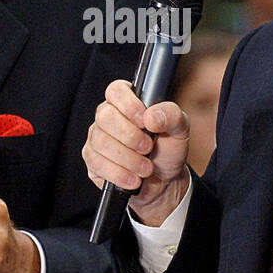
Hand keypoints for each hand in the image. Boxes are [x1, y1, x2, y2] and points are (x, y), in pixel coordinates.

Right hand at [82, 78, 190, 225]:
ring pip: (101, 142)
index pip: (116, 90)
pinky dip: (120, 174)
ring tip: (146, 168)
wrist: (163, 181)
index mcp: (128, 102)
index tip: (145, 121)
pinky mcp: (93, 160)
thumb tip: (152, 116)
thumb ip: (172, 115)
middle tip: (148, 148)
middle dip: (130, 136)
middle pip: (105, 117)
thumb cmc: (168, 150)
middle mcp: (108, 116)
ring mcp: (97, 138)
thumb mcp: (179, 130)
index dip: (128, 105)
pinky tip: (134, 179)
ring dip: (128, 159)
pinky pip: (98, 163)